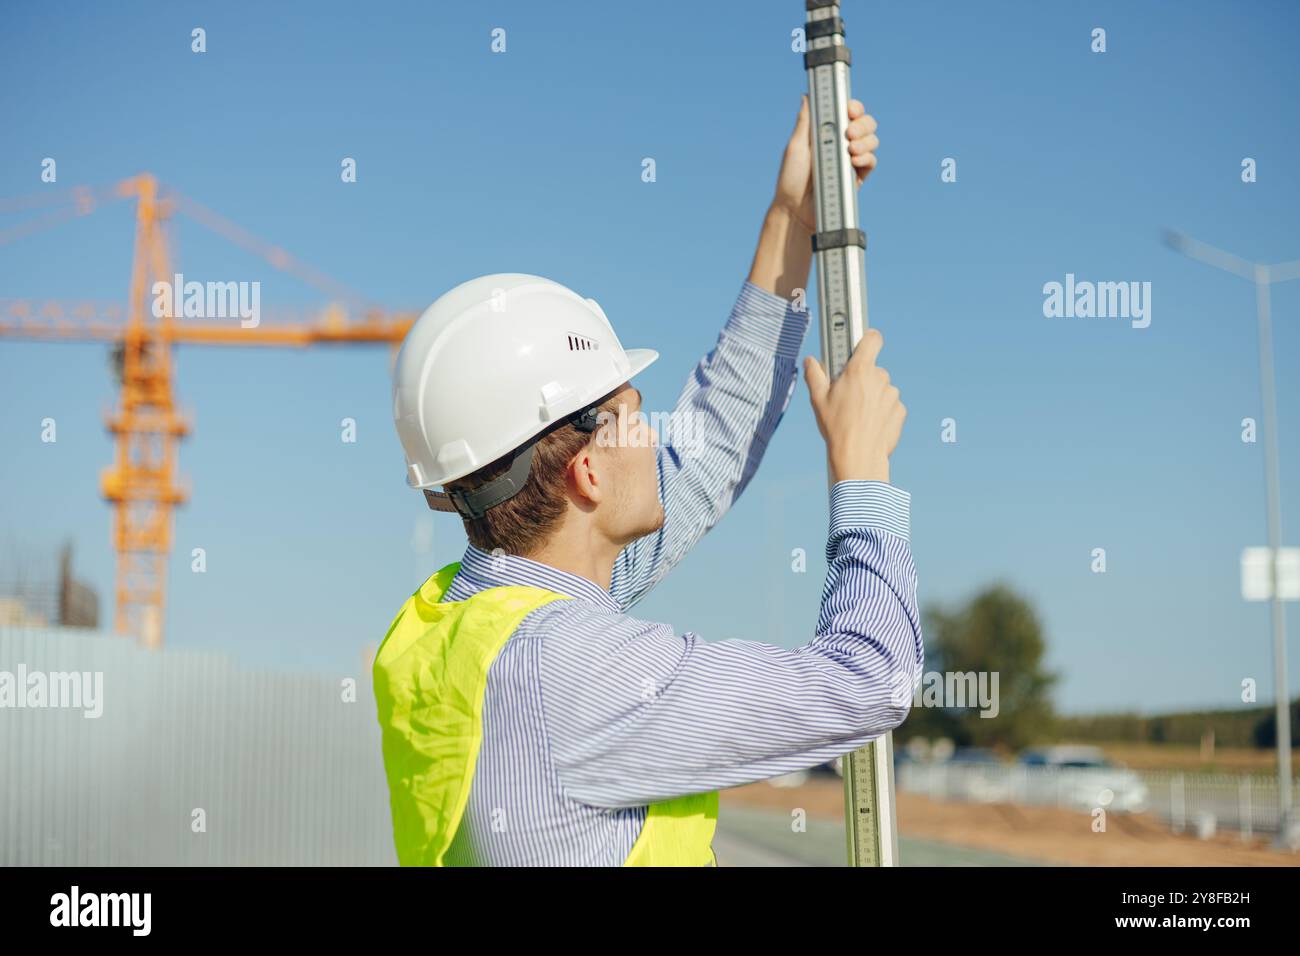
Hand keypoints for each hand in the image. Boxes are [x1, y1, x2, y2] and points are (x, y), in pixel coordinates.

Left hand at [773, 95, 878, 232]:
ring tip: (850, 149)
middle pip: (865, 123)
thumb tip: (807, 96)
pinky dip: (866, 158)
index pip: (848, 112)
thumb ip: (805, 122)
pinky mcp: (856, 177)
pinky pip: (871, 162)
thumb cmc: (791, 178)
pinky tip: (854, 160)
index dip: (853, 107)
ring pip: (872, 140)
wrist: (796, 208)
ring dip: (865, 140)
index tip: (849, 109)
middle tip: (850, 133)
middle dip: (862, 123)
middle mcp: (842, 143)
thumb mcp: (795, 146)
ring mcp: (851, 160)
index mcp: (828, 132)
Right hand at [803, 329, 904, 483]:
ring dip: (873, 396)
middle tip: (848, 394)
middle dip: (863, 378)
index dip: (868, 338)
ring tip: (858, 415)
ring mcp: (892, 394)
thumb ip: (814, 375)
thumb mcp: (818, 400)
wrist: (859, 456)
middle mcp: (880, 378)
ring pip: (882, 389)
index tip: (862, 342)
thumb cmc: (836, 428)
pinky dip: (882, 411)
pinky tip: (869, 423)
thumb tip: (810, 361)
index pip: (872, 339)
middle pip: (873, 369)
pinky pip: (890, 405)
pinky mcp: (900, 410)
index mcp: (859, 370)